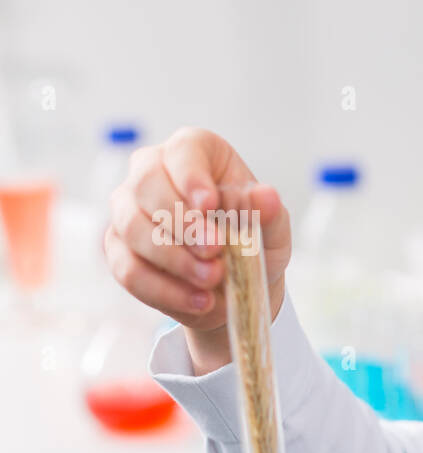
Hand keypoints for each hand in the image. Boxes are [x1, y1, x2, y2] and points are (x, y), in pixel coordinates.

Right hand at [102, 126, 291, 371]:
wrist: (236, 284)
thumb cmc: (253, 241)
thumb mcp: (273, 230)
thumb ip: (270, 214)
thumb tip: (266, 196)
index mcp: (195, 152)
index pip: (183, 151)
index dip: (191, 177)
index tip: (209, 206)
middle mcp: (152, 172)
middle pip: (147, 186)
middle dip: (182, 224)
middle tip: (215, 252)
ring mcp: (128, 210)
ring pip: (132, 228)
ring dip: (174, 259)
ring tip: (212, 280)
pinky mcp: (118, 249)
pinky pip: (128, 269)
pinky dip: (165, 290)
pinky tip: (199, 301)